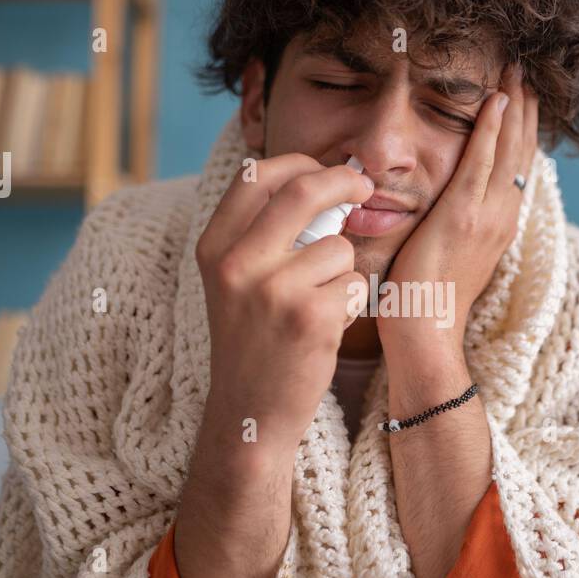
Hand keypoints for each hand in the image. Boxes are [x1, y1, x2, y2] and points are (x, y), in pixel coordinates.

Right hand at [194, 153, 373, 460]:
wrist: (248, 414)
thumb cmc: (252, 342)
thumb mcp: (235, 281)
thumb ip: (261, 233)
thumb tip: (319, 179)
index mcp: (214, 246)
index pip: (256, 173)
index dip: (299, 163)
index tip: (327, 172)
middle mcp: (237, 263)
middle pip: (303, 189)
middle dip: (344, 183)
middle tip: (365, 189)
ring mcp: (273, 290)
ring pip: (339, 248)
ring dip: (343, 274)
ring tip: (318, 307)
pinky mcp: (309, 318)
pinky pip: (353, 285)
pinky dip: (350, 305)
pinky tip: (325, 331)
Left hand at [378, 62, 538, 361]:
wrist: (426, 332)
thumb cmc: (426, 301)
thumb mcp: (450, 256)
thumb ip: (454, 227)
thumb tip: (445, 209)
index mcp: (500, 226)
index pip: (517, 167)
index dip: (522, 129)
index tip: (521, 96)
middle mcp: (503, 216)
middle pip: (521, 150)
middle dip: (524, 108)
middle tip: (524, 69)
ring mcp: (487, 215)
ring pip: (509, 148)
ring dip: (513, 105)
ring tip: (515, 71)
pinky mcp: (463, 214)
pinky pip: (481, 160)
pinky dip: (490, 127)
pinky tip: (494, 99)